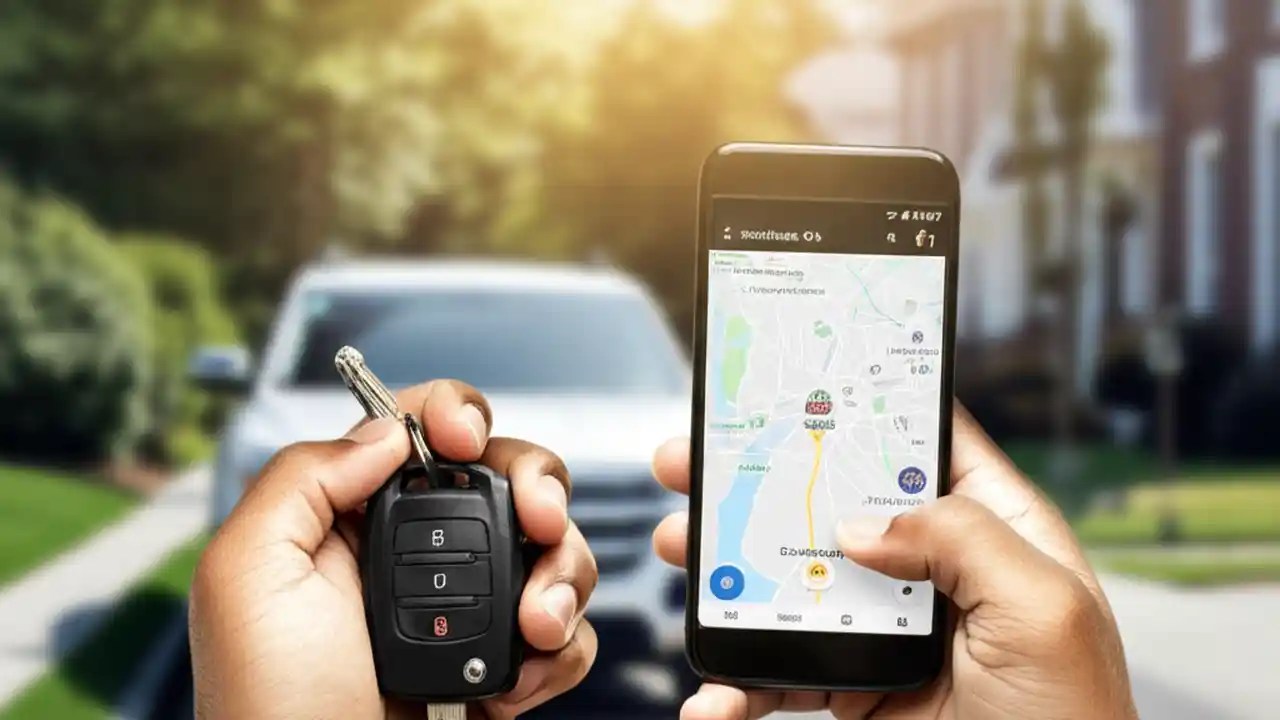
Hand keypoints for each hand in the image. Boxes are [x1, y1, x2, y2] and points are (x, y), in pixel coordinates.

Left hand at [190, 380, 596, 718]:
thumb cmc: (269, 710)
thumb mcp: (246, 577)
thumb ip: (302, 478)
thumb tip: (384, 432)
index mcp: (347, 519)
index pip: (417, 430)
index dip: (456, 416)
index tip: (466, 440)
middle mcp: (410, 554)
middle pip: (507, 477)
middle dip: (539, 490)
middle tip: (542, 523)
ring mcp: (463, 609)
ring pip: (551, 547)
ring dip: (563, 574)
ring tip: (537, 624)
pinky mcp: (500, 661)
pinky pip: (566, 626)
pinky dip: (561, 646)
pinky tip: (519, 681)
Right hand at [651, 405, 1136, 719]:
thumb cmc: (1076, 719)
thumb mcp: (1043, 610)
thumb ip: (961, 538)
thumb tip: (861, 525)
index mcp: (992, 529)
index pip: (919, 442)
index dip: (858, 408)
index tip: (790, 385)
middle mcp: (933, 571)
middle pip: (832, 504)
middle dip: (756, 482)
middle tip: (693, 463)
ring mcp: (888, 631)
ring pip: (793, 582)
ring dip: (730, 572)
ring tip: (681, 555)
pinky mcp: (856, 689)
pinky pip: (784, 675)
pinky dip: (740, 685)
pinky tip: (715, 697)